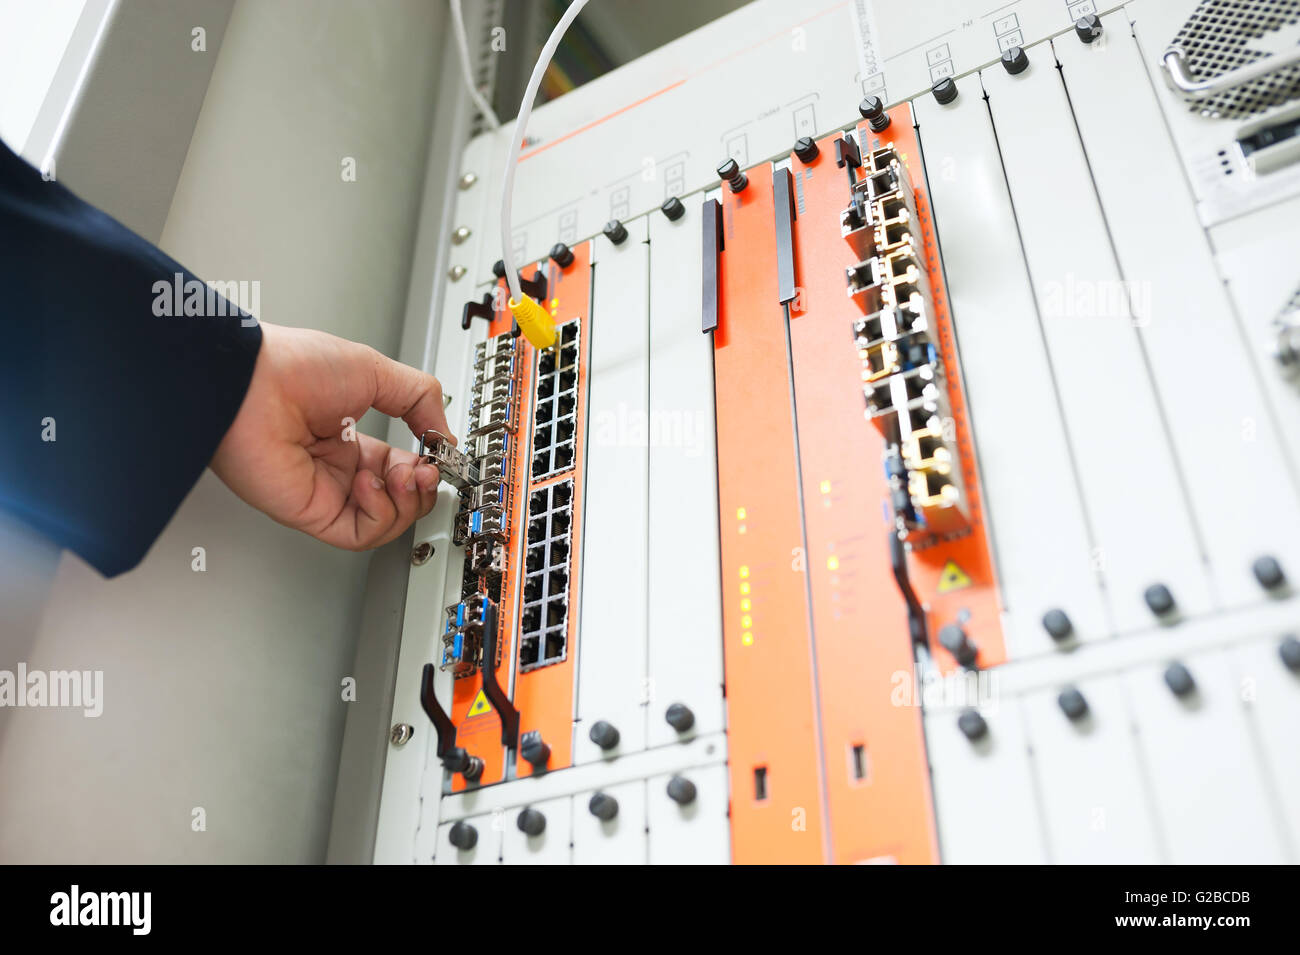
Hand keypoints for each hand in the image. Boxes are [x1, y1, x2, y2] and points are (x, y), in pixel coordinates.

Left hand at [211, 322, 453, 549]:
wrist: (250, 381)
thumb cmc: (293, 367)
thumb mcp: (376, 370)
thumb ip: (420, 398)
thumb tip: (444, 435)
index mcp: (348, 437)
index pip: (400, 468)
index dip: (425, 466)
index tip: (439, 455)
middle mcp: (336, 468)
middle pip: (398, 500)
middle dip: (423, 488)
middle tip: (427, 469)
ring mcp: (324, 492)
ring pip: (385, 523)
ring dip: (407, 502)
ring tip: (404, 474)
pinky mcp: (311, 512)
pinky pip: (360, 533)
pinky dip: (380, 514)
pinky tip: (371, 482)